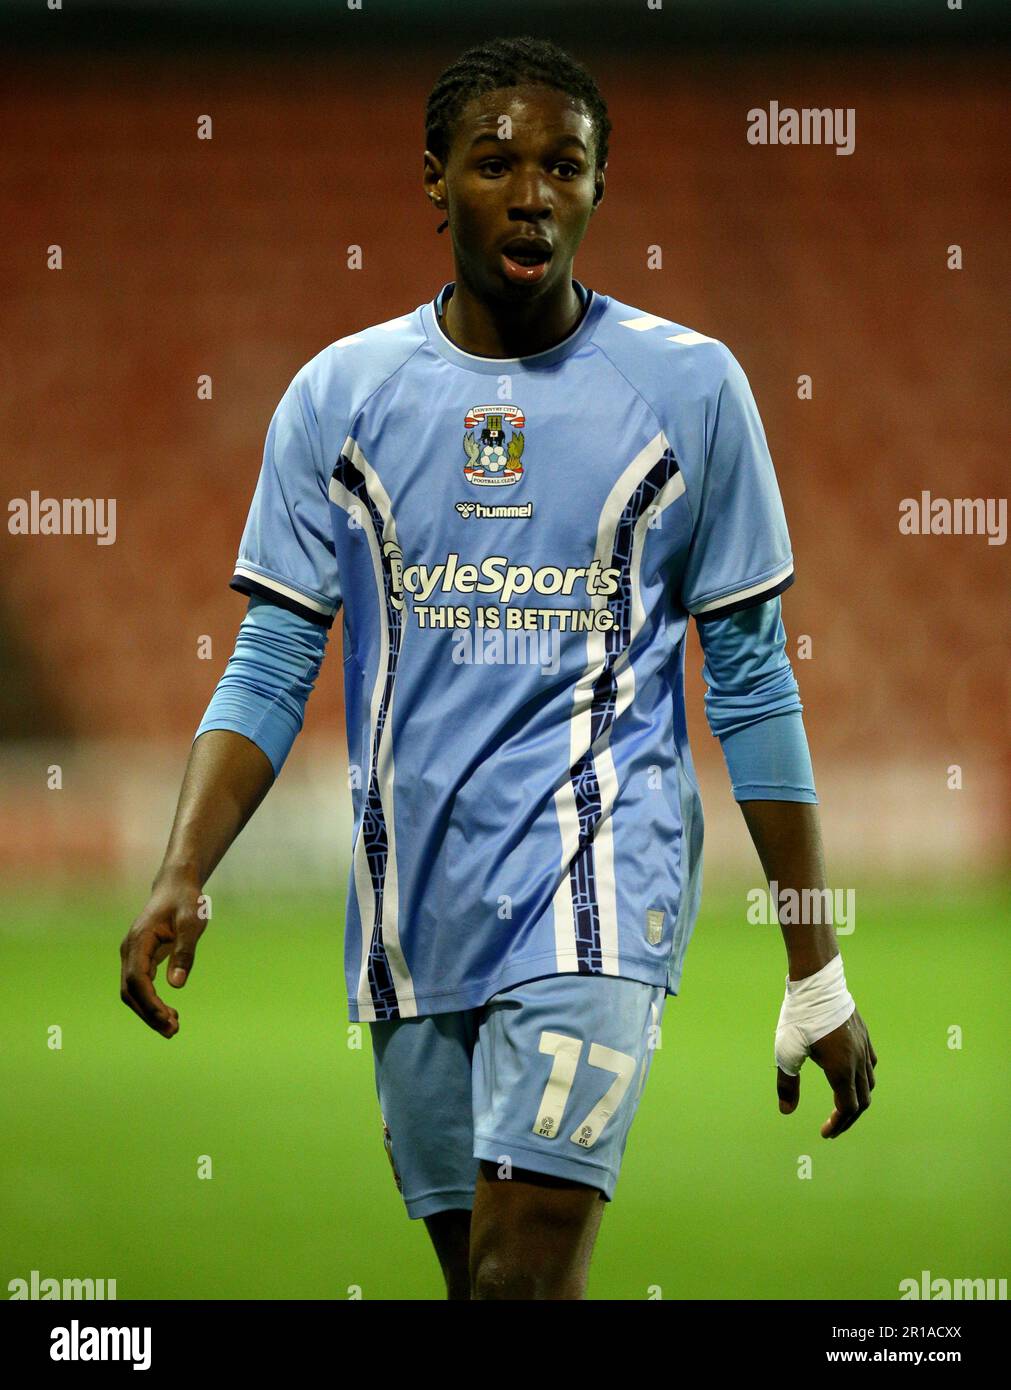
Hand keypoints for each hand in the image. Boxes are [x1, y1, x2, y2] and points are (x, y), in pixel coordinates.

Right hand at [119, 871, 206, 1037]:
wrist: (177, 886)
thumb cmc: (186, 901)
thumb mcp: (192, 923)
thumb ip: (184, 952)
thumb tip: (176, 986)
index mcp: (139, 940)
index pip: (137, 979)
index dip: (149, 1001)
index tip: (166, 1018)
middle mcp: (130, 951)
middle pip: (131, 991)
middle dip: (149, 1013)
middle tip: (173, 1031)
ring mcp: (133, 956)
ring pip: (133, 992)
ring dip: (149, 1012)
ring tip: (173, 1028)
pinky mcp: (141, 960)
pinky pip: (141, 987)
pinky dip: (152, 1003)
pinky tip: (169, 1014)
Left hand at [777, 1008, 876, 1137]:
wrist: (817, 983)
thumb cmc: (799, 1017)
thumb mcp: (787, 1051)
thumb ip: (787, 1083)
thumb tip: (785, 1112)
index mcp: (842, 1069)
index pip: (847, 1108)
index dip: (838, 1124)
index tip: (824, 1133)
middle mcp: (859, 1061)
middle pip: (862, 1101)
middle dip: (847, 1119)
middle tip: (832, 1128)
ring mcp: (865, 1047)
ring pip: (869, 1084)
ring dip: (857, 1100)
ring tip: (841, 1107)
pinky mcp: (864, 1035)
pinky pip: (871, 1065)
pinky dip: (864, 1080)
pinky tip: (850, 1078)